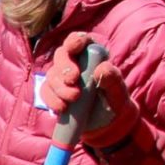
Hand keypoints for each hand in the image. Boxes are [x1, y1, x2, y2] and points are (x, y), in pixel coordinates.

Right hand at [41, 32, 134, 146]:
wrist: (106, 124)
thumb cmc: (115, 104)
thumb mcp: (119, 93)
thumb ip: (114, 79)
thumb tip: (101, 68)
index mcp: (92, 55)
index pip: (80, 40)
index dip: (75, 40)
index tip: (75, 47)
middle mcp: (74, 63)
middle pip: (61, 55)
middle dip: (64, 66)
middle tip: (73, 79)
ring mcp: (61, 78)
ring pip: (52, 75)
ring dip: (59, 87)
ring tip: (73, 99)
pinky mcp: (53, 94)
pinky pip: (45, 92)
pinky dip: (51, 99)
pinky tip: (62, 108)